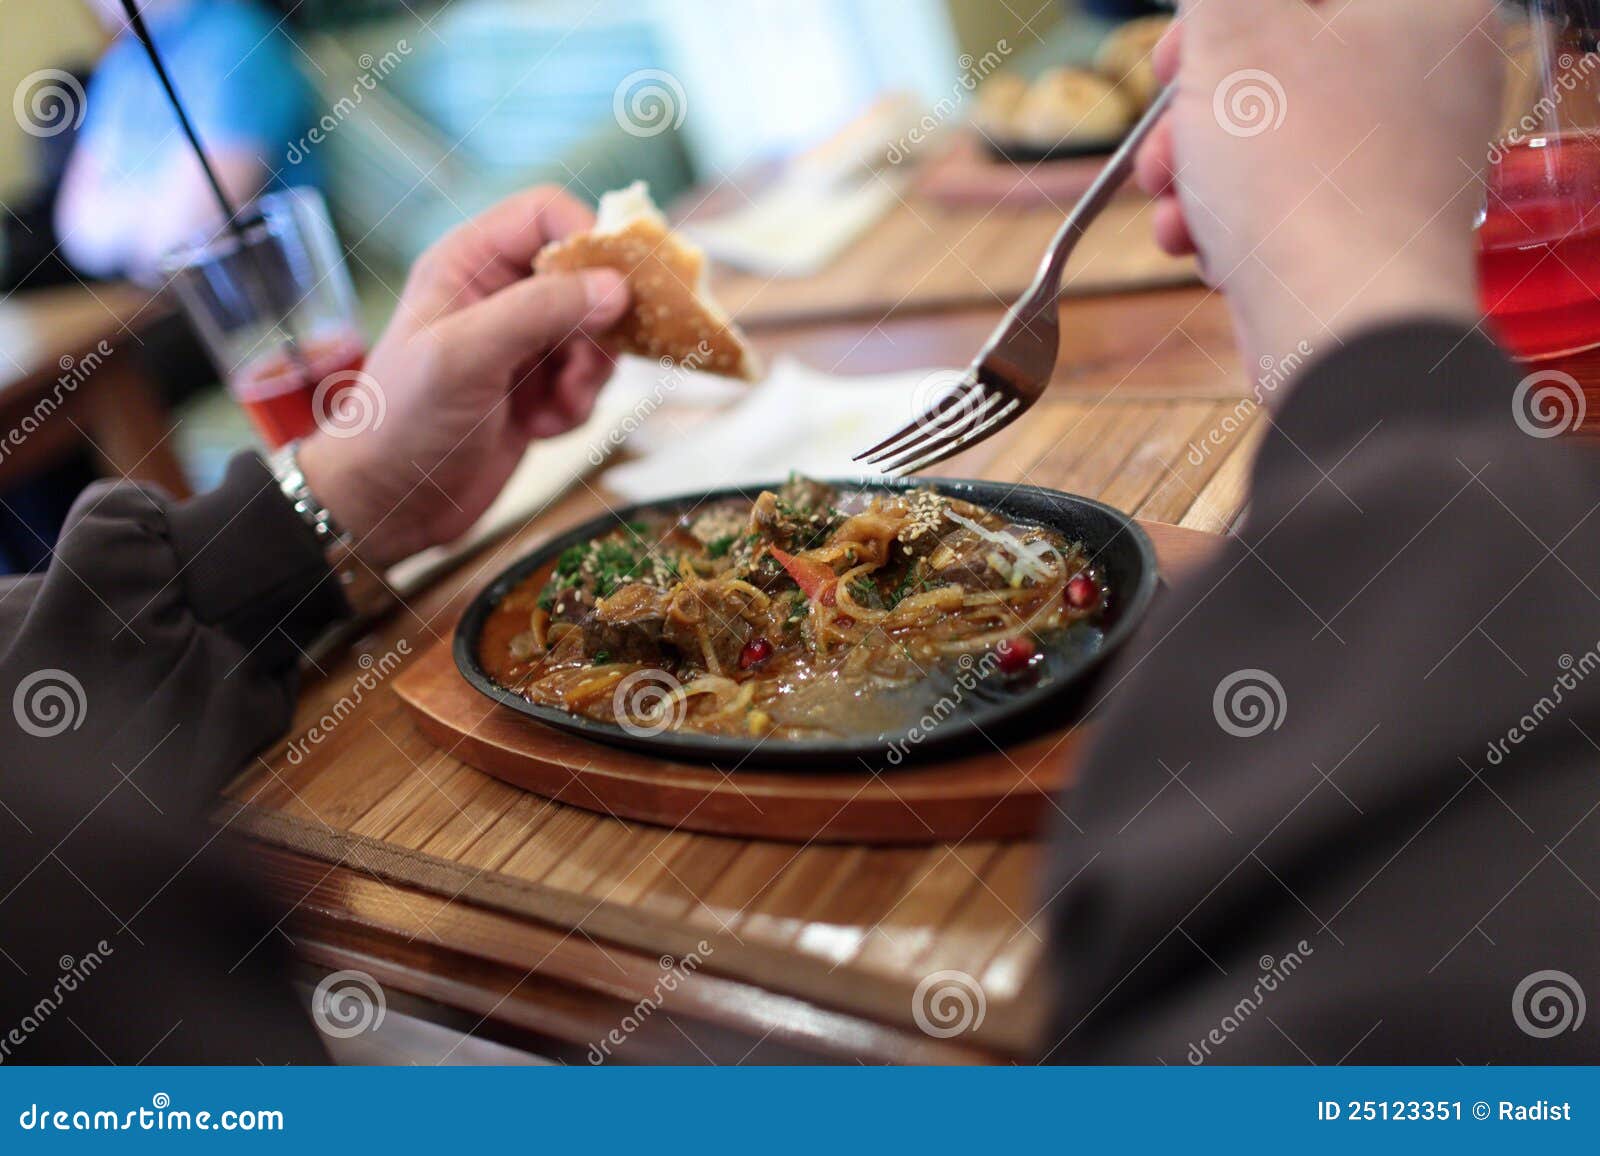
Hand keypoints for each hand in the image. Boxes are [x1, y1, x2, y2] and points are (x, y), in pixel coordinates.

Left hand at [297, 187, 630, 567]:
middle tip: (584, 367)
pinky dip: (576, 407)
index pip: (548, 214)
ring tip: (555, 407)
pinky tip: (539, 430)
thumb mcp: (467, 355)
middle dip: (597, 326)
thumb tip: (616, 287)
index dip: (590, 239)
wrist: (389, 503)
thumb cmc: (404, 421)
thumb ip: (541, 311)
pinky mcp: (537, 389)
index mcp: (468, 263)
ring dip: (590, 375)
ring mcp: (521, 343)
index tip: (619, 288)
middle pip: (586, 276)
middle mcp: (498, 294)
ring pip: (596, 333)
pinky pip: (588, 381)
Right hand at [1136, 1, 1501, 373]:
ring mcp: (1405, 166)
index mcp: (1428, 9)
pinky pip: (1285, 204)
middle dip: (1200, 103)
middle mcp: (1431, 83)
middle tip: (1166, 123)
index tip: (1180, 49)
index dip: (1224, 14)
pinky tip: (1199, 242)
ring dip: (1200, 168)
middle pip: (1286, 62)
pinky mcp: (1368, 236)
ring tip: (1172, 198)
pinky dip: (1232, 220)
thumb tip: (1214, 3)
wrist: (1342, 328)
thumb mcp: (1234, 33)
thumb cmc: (1305, 176)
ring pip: (1274, 138)